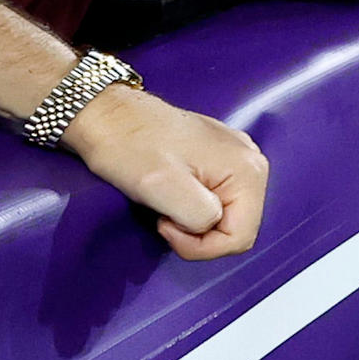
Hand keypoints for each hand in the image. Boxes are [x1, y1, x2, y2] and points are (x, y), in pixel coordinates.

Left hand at [59, 82, 267, 261]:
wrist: (107, 114)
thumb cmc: (128, 145)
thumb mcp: (163, 188)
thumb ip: (200, 216)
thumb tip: (208, 224)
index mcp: (247, 170)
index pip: (240, 237)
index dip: (200, 245)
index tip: (166, 224)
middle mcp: (251, 161)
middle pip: (237, 227)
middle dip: (199, 234)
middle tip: (164, 215)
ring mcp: (235, 157)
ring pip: (227, 217)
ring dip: (194, 220)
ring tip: (166, 202)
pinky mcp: (219, 157)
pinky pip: (217, 199)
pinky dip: (193, 205)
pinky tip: (172, 191)